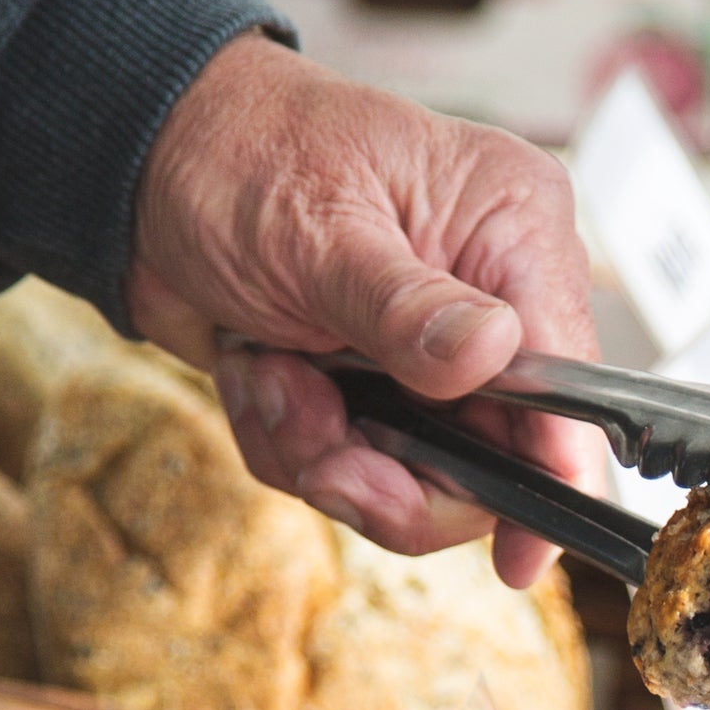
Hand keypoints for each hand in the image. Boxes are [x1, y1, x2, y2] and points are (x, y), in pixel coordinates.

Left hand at [124, 32, 599, 583]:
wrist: (141, 170)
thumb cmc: (240, 155)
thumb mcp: (321, 230)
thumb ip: (407, 307)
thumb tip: (493, 354)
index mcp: (512, 230)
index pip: (568, 378)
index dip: (552, 472)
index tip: (523, 554)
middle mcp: (487, 298)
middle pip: (498, 458)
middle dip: (394, 478)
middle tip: (323, 460)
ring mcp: (430, 353)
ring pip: (417, 479)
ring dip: (322, 452)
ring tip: (270, 380)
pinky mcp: (374, 390)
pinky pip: (352, 469)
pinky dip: (290, 440)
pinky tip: (257, 373)